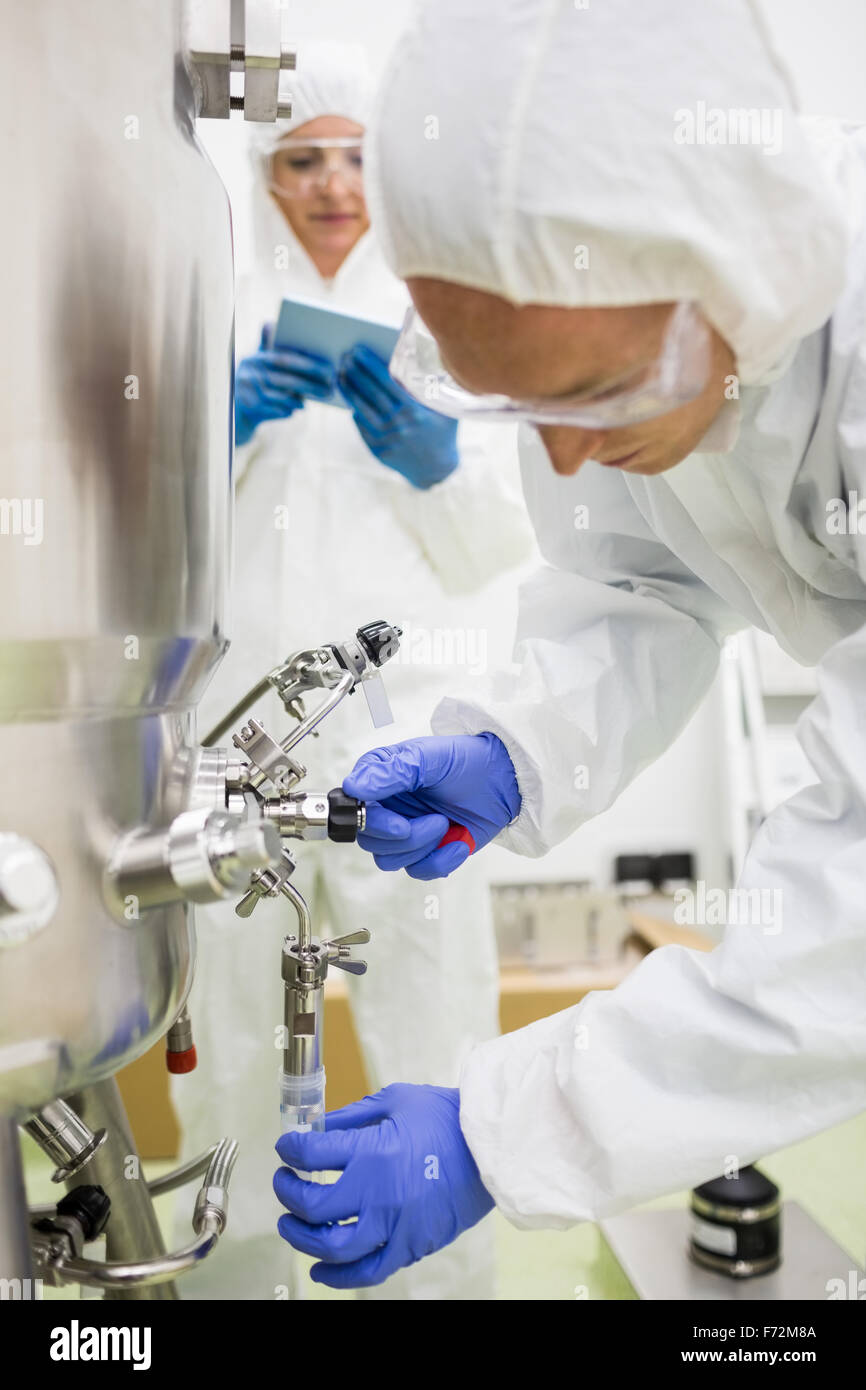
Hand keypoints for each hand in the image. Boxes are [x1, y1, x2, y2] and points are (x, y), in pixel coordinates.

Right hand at [235, 324, 334, 445]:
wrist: (238, 408)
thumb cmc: (255, 378)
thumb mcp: (259, 360)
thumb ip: (267, 343)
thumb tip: (270, 322)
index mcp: (253, 359)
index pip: (283, 359)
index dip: (306, 364)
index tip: (327, 367)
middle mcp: (250, 376)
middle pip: (286, 380)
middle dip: (311, 383)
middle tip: (330, 385)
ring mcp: (251, 395)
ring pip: (283, 397)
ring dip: (303, 397)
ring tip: (321, 395)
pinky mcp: (254, 411)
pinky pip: (278, 410)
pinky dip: (291, 408)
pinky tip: (301, 406)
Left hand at [274, 1084, 493, 1288]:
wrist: (491, 1147)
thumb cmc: (448, 1118)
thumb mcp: (395, 1101)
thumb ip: (352, 1116)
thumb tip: (319, 1129)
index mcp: (372, 1151)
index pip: (310, 1156)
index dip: (290, 1151)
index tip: (287, 1148)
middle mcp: (377, 1193)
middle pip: (312, 1207)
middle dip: (288, 1194)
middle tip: (285, 1183)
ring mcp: (394, 1224)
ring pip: (332, 1248)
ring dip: (303, 1238)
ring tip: (291, 1225)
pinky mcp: (411, 1245)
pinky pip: (368, 1270)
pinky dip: (339, 1276)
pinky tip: (321, 1269)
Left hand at [337, 343, 458, 487]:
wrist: (437, 469)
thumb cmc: (443, 432)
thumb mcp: (445, 408)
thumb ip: (433, 387)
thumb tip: (419, 360)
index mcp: (413, 411)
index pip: (385, 382)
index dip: (369, 365)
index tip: (358, 351)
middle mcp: (397, 425)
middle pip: (370, 394)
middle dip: (355, 373)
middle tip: (344, 357)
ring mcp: (386, 440)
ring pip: (361, 411)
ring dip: (349, 391)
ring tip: (340, 375)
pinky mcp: (378, 451)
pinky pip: (362, 428)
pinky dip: (355, 413)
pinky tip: (350, 400)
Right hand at [343, 732, 520, 878]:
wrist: (504, 781)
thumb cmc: (467, 761)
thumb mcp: (428, 758)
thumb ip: (390, 772)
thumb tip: (354, 787)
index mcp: (379, 778)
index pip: (355, 809)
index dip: (373, 822)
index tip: (399, 824)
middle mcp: (386, 806)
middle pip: (370, 841)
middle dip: (406, 838)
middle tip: (437, 821)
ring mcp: (403, 830)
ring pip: (389, 860)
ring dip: (423, 847)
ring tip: (447, 824)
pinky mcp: (424, 850)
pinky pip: (417, 870)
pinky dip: (439, 860)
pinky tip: (458, 842)